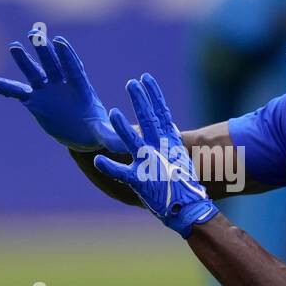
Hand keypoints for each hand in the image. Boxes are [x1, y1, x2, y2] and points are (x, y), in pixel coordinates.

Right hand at [0, 27, 125, 152]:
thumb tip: (125, 140)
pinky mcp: (35, 100)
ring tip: (14, 47)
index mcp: (82, 89)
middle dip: (44, 51)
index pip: (74, 70)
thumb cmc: (97, 129)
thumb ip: (110, 134)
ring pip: (34, 72)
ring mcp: (47, 90)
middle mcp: (63, 84)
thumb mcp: (104, 133)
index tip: (60, 42)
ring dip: (24, 60)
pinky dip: (5, 87)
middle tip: (35, 34)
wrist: (81, 133)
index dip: (67, 57)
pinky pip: (18, 92)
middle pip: (53, 64)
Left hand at [93, 73, 218, 237]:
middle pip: (149, 120)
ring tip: (112, 113)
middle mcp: (159, 150)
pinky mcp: (141, 181)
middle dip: (140, 101)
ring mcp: (150, 164)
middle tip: (131, 83)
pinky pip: (122, 174)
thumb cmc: (182, 182)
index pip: (161, 112)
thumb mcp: (178, 155)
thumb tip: (168, 124)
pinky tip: (97, 161)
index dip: (153, 95)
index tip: (146, 77)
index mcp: (169, 142)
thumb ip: (170, 139)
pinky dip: (109, 167)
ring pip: (133, 142)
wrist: (189, 207)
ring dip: (122, 128)